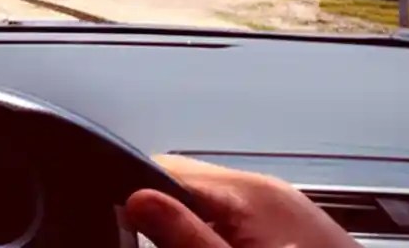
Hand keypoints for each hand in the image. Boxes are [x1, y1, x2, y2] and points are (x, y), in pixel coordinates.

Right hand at [125, 155, 359, 247]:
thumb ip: (187, 237)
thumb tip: (137, 198)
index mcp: (248, 192)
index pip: (161, 168)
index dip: (134, 198)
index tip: (122, 225)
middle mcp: (265, 187)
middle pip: (181, 182)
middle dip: (160, 211)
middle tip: (160, 243)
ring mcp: (278, 204)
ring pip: (205, 199)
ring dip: (189, 222)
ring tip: (197, 244)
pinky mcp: (285, 223)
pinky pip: (232, 213)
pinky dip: (217, 229)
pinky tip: (223, 246)